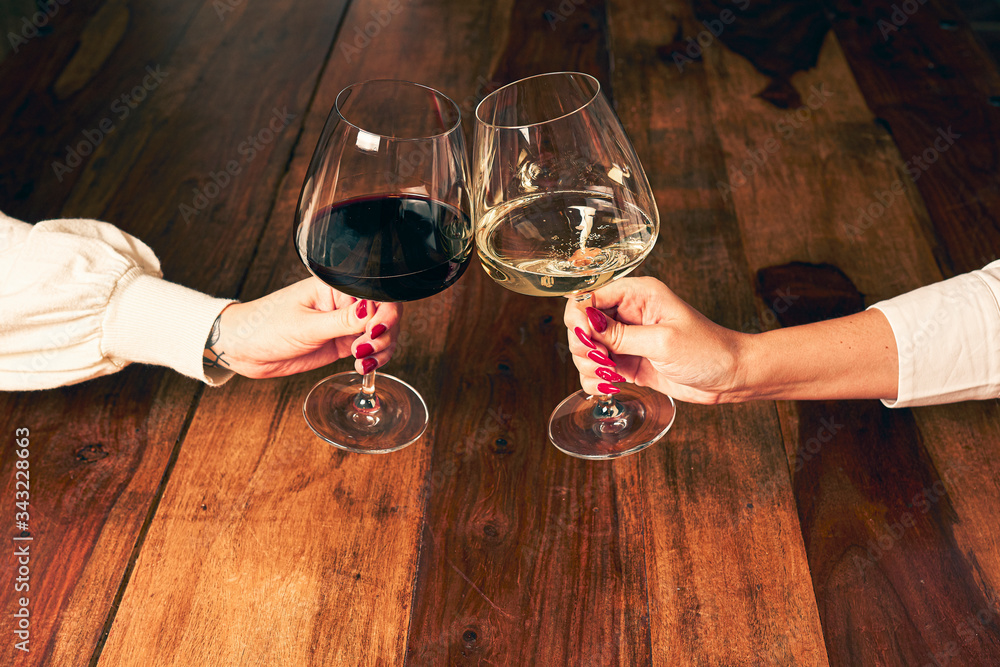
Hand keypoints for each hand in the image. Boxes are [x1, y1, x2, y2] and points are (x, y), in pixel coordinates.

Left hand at [205, 277, 399, 378]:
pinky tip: (362, 366)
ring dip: (381, 350)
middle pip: (385, 314)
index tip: (375, 331)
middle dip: (384, 335)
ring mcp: (344, 324)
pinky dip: (374, 359)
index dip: (384, 313)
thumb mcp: (306, 326)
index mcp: (335, 287)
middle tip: (365, 350)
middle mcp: (344, 303)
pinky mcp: (342, 343)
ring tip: (363, 361)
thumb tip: (373, 311)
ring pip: (381, 334)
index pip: (376, 294)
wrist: (244, 349)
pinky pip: (369, 349)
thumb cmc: (264, 326)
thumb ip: (343, 321)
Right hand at [564, 276, 744, 403]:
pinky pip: (596, 369)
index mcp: (638, 294)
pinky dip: (595, 380)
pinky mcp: (627, 361)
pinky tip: (609, 387)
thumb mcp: (663, 341)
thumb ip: (620, 335)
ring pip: (585, 348)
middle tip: (602, 363)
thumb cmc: (707, 350)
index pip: (589, 296)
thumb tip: (585, 322)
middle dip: (584, 346)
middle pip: (580, 323)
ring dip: (588, 366)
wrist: (728, 377)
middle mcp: (627, 313)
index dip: (580, 318)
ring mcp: (625, 338)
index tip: (587, 342)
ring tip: (610, 378)